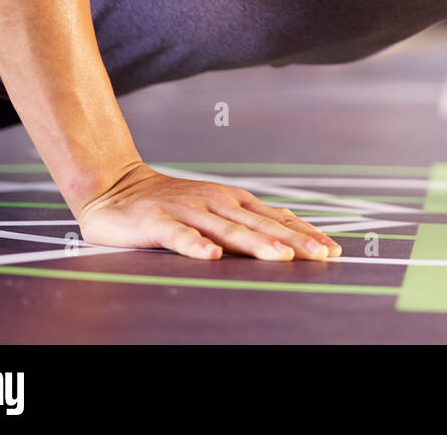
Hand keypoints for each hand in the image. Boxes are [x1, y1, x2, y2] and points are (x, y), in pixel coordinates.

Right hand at [73, 162, 342, 260]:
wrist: (115, 187)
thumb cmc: (171, 204)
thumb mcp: (215, 209)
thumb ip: (246, 223)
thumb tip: (289, 238)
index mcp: (233, 200)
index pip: (277, 218)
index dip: (305, 233)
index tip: (332, 249)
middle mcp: (216, 202)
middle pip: (261, 225)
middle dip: (294, 241)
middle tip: (321, 256)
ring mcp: (188, 210)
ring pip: (227, 229)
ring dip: (256, 244)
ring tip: (282, 258)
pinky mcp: (157, 222)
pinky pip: (179, 236)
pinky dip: (196, 246)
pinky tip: (212, 257)